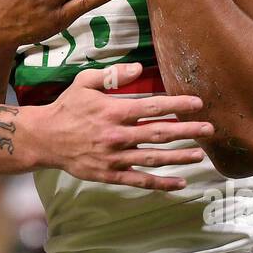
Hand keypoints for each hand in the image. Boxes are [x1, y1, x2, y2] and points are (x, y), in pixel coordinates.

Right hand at [33, 62, 212, 189]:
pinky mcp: (110, 174)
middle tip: (209, 129)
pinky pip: (140, 180)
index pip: (152, 107)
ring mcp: (115, 157)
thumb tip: (139, 69)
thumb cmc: (66, 108)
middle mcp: (117, 135)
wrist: (43, 138)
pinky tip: (180, 182)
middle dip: (187, 130)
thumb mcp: (84, 83)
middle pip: (160, 133)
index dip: (177, 105)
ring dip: (180, 157)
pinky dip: (161, 183)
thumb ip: (111, 75)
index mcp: (113, 111)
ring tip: (200, 155)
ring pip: (154, 158)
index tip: (197, 103)